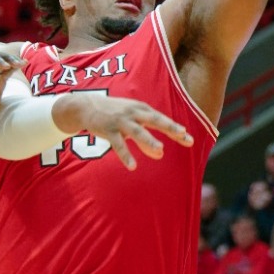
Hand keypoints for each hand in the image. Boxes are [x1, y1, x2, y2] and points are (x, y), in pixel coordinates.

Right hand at [56, 94, 194, 169]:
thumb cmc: (113, 115)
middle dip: (170, 128)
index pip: (161, 120)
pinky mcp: (108, 130)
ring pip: (137, 131)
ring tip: (160, 151)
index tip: (188, 138)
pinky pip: (119, 144)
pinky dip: (126, 155)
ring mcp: (120, 121)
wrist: (85, 106)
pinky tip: (133, 166)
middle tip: (183, 136)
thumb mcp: (131, 124)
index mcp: (141, 109)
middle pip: (155, 120)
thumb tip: (161, 153)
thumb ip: (146, 139)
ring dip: (149, 141)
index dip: (175, 128)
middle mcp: (133, 113)